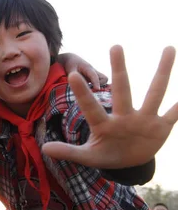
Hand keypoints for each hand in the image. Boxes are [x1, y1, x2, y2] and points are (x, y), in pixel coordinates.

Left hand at [43, 45, 177, 168]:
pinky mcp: (160, 127)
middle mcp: (124, 116)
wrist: (129, 163)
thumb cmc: (106, 154)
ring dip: (162, 72)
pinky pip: (174, 114)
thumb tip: (45, 149)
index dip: (82, 94)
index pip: (90, 107)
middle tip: (115, 46)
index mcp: (104, 125)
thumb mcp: (88, 157)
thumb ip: (68, 152)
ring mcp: (144, 119)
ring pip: (154, 92)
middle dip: (119, 70)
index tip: (73, 75)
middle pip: (122, 89)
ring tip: (168, 48)